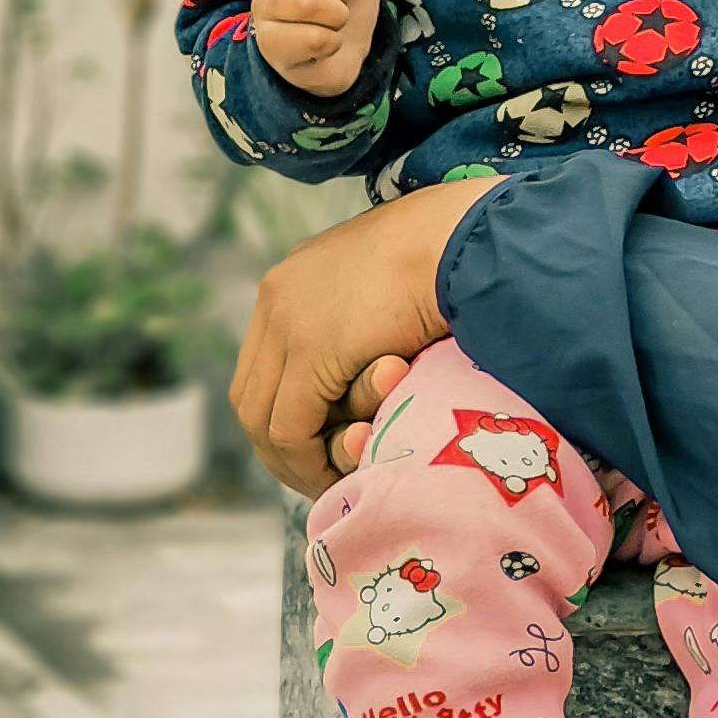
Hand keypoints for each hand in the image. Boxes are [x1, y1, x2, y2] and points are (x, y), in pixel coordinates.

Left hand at [229, 178, 497, 496]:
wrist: (466, 237)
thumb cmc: (453, 261)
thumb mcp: (394, 296)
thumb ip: (369, 331)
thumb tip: (378, 373)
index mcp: (296, 277)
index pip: (265, 363)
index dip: (284, 410)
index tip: (317, 440)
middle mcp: (277, 295)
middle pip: (251, 392)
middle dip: (279, 444)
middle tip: (316, 474)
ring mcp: (286, 322)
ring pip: (261, 417)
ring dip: (292, 459)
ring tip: (330, 480)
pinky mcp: (309, 351)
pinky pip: (289, 428)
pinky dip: (308, 459)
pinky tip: (340, 470)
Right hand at [249, 0, 388, 94]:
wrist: (337, 57)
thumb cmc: (342, 6)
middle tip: (340, 1)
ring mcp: (263, 8)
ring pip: (308, 2)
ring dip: (337, 16)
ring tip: (333, 21)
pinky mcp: (269, 42)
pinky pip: (313, 38)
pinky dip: (332, 43)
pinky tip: (325, 44)